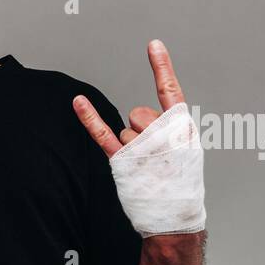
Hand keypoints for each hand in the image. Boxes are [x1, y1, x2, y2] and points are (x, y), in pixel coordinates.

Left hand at [72, 39, 204, 237]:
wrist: (175, 219)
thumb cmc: (181, 184)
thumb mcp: (187, 151)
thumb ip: (167, 128)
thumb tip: (140, 120)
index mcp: (183, 129)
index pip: (171, 91)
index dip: (162, 68)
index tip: (153, 46)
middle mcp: (163, 135)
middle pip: (139, 113)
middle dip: (143, 130)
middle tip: (156, 156)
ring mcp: (142, 148)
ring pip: (126, 130)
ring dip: (132, 147)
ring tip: (147, 169)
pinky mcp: (123, 162)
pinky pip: (102, 134)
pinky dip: (88, 118)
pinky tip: (78, 102)